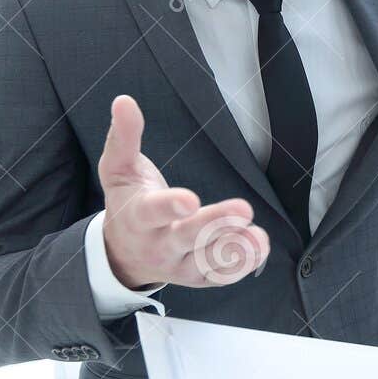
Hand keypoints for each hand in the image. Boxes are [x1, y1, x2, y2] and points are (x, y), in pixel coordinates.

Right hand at [99, 95, 269, 288]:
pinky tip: (259, 246)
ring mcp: (180, 265)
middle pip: (187, 237)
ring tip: (258, 237)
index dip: (170, 206)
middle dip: (215, 224)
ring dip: (235, 249)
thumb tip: (124, 102)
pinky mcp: (199, 276)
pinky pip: (222, 274)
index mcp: (138, 218)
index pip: (153, 212)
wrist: (123, 254)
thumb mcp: (118, 169)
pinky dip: (242, 262)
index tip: (190, 199)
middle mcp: (159, 245)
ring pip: (208, 261)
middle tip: (243, 209)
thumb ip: (124, 138)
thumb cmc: (127, 203)